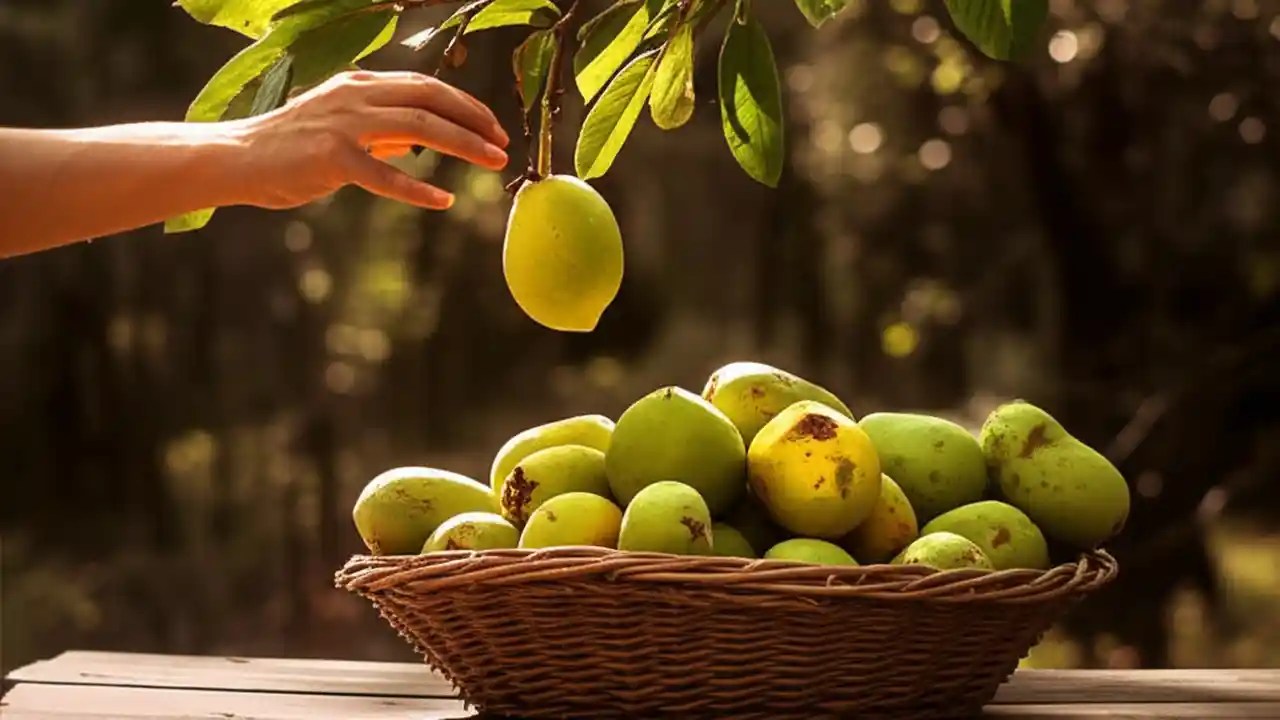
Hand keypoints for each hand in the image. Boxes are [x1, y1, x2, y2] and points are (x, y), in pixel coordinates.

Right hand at [231, 70, 510, 210]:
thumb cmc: (290, 147)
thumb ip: (378, 129)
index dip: (465, 104)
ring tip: (493, 162)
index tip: (493, 126)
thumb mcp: (340, 126)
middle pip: (430, 99)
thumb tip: (417, 139)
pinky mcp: (332, 157)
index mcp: (359, 84)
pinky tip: (444, 200)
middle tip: (504, 144)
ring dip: (462, 145)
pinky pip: (384, 175)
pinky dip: (417, 188)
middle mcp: (356, 96)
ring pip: (418, 127)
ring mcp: (344, 124)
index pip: (425, 85)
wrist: (237, 158)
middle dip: (474, 120)